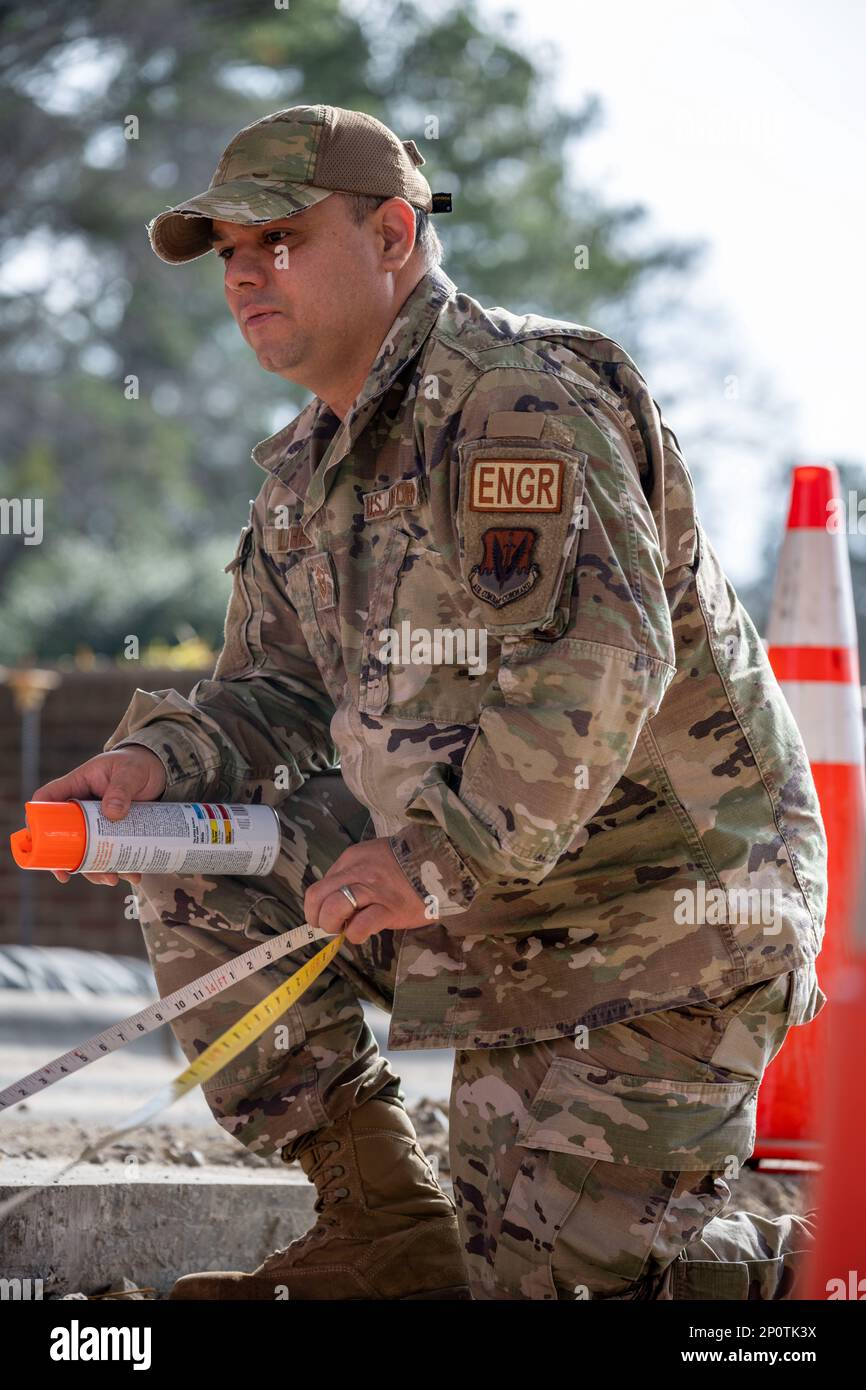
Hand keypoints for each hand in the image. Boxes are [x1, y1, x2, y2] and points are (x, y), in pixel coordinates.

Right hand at [32, 747, 166, 888]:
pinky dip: (118, 866)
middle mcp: (81, 806)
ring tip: (115, 879)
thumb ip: (121, 789)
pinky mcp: (113, 832)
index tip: (41, 845)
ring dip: (97, 869)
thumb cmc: (138, 763)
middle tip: (83, 875)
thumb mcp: (130, 772)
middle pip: (64, 836)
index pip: (46, 800)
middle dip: (73, 860)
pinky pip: (110, 852)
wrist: (160, 771)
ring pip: (87, 850)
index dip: (36, 821)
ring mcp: (96, 822)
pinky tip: (133, 874)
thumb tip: (111, 813)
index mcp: (76, 785)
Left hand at [304, 838, 438, 944]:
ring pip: (334, 909)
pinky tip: (362, 934)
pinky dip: (355, 935)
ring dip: (334, 926)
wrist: (441, 862)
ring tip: (347, 929)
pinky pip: (360, 927)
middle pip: (318, 897)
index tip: (328, 915)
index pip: (320, 885)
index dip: (318, 906)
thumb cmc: (407, 862)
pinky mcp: (389, 909)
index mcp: (352, 859)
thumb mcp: (374, 855)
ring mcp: (373, 891)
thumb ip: (353, 872)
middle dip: (318, 917)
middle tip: (333, 925)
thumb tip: (335, 897)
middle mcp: (357, 872)